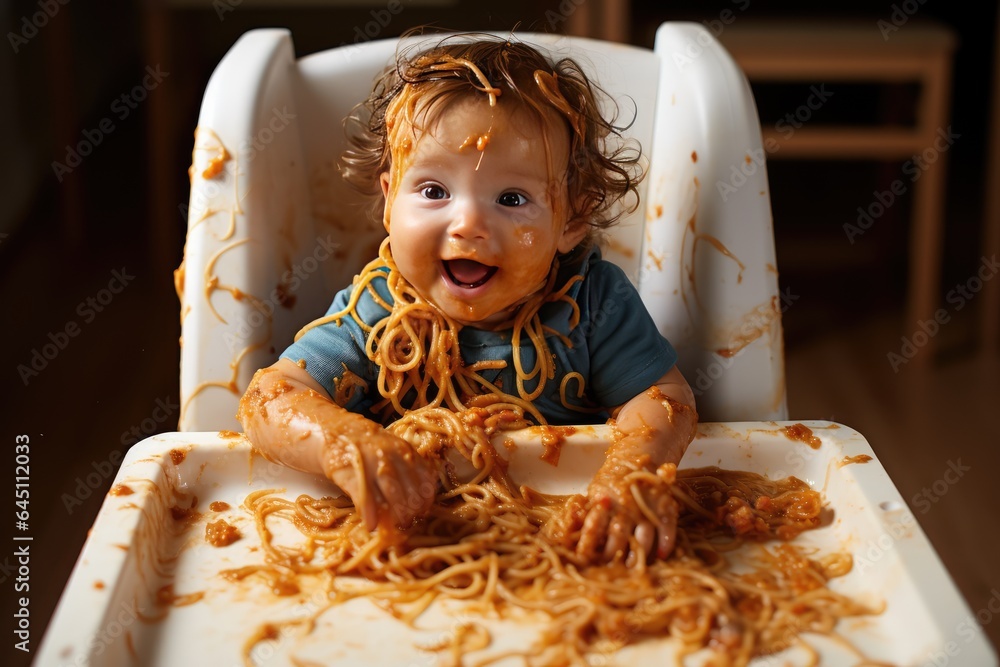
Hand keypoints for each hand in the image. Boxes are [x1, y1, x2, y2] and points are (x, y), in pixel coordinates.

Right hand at [321, 423, 440, 531]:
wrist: (336, 433)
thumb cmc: (370, 448)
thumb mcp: (394, 451)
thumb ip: (409, 470)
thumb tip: (422, 502)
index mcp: (405, 451)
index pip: (425, 481)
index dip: (425, 501)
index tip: (422, 511)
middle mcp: (390, 456)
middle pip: (409, 492)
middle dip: (409, 513)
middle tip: (406, 522)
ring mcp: (370, 465)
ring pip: (391, 495)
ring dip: (394, 516)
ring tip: (392, 525)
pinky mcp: (349, 474)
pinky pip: (364, 497)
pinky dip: (369, 514)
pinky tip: (371, 525)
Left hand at [559, 458, 678, 566]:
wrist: (642, 452)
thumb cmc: (615, 476)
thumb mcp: (596, 490)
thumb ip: (589, 511)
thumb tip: (572, 532)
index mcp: (606, 501)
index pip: (594, 528)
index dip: (588, 546)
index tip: (585, 560)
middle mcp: (626, 506)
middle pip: (617, 538)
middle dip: (611, 557)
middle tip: (607, 570)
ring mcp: (647, 508)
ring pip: (642, 538)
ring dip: (637, 556)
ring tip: (631, 569)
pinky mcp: (664, 507)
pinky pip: (667, 528)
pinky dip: (666, 543)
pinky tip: (662, 556)